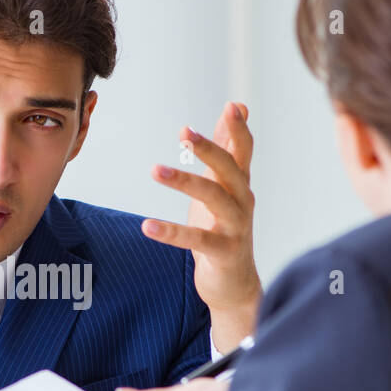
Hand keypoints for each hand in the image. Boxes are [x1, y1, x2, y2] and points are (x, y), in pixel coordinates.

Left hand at [143, 102, 260, 350]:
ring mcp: (236, 228)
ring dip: (184, 181)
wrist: (234, 282)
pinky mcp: (223, 252)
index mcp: (240, 185)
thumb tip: (235, 107)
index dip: (238, 130)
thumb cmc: (224, 229)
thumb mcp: (224, 187)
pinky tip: (147, 226)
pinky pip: (196, 240)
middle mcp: (243, 202)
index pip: (244, 151)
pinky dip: (172, 232)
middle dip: (209, 149)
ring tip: (155, 170)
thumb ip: (227, 150)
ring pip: (213, 199)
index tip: (231, 107)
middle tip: (184, 132)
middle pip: (230, 170)